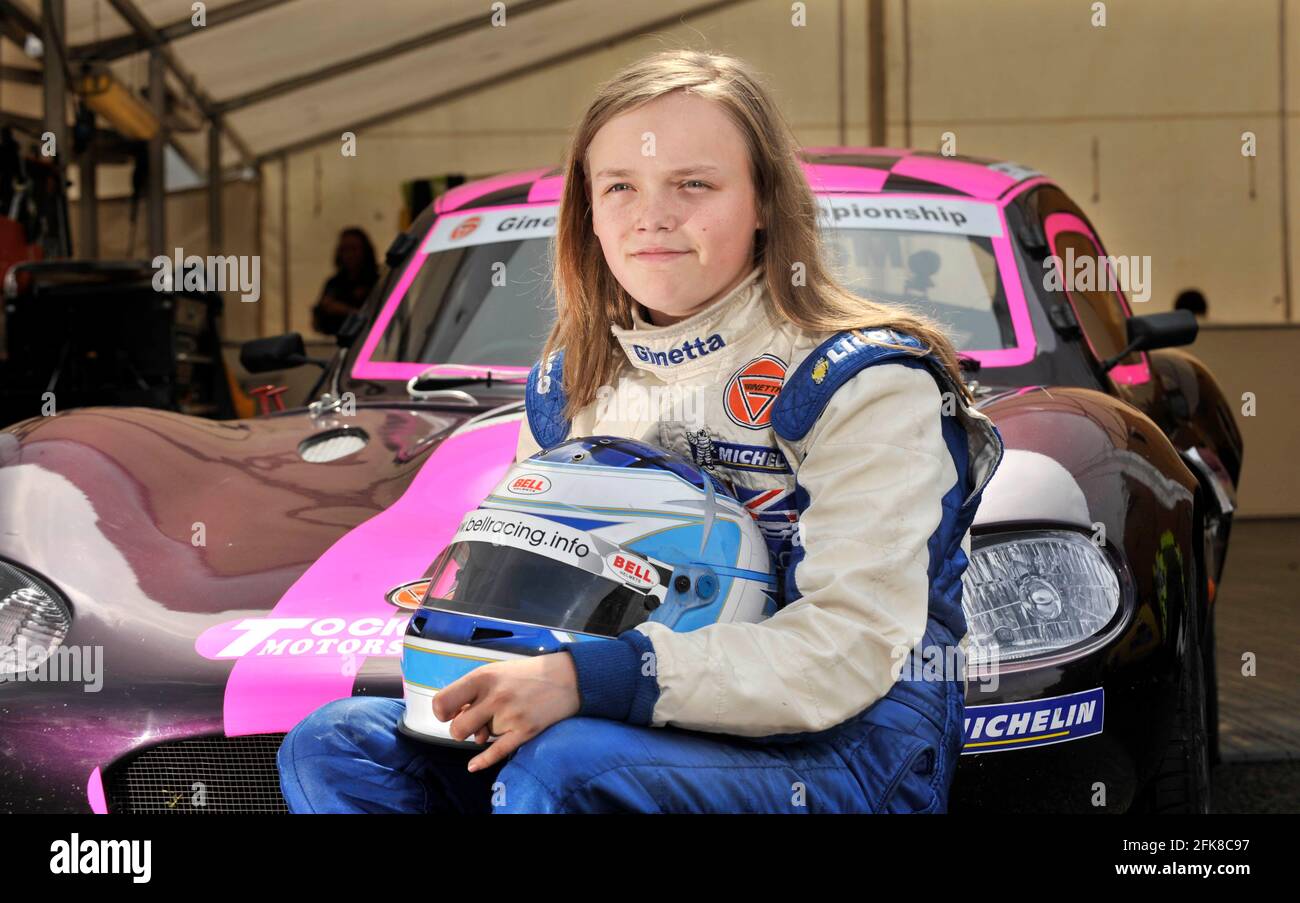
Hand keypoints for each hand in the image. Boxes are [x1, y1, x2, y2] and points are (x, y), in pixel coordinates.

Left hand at [431, 652, 580, 771]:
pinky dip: (482, 762)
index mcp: (482, 677)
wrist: (566, 678)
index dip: (442, 713)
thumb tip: (456, 716)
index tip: (450, 714)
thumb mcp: (495, 672)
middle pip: (457, 730)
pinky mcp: (524, 731)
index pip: (443, 702)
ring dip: (486, 734)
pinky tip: (472, 766)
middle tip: (473, 724)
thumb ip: (473, 691)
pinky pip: (496, 753)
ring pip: (480, 738)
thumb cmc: (525, 675)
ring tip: (502, 719)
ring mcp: (510, 715)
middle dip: (461, 731)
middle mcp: (494, 696)